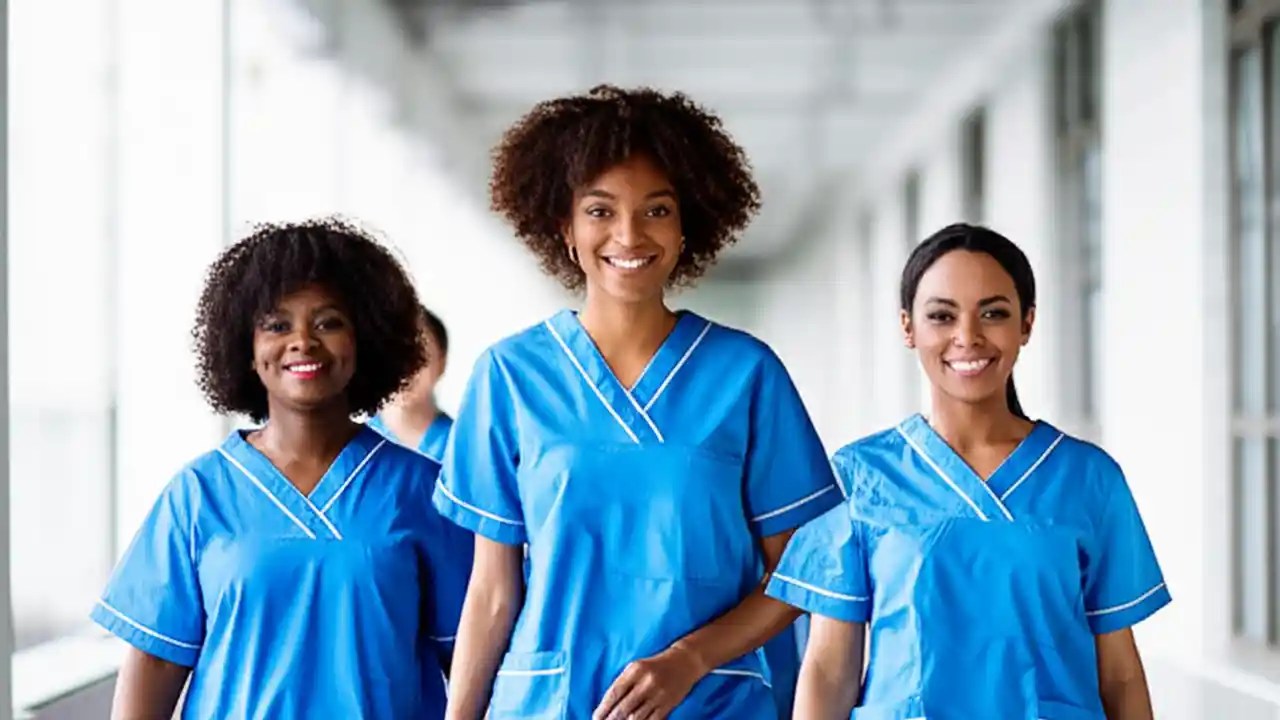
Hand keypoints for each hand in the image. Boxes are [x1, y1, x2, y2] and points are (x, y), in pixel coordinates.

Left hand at [592, 643, 708, 719]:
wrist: (685, 662)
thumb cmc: (655, 665)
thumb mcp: (637, 667)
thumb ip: (623, 683)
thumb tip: (607, 705)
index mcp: (635, 670)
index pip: (615, 692)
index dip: (603, 708)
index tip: (595, 718)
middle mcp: (646, 682)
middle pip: (623, 708)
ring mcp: (658, 695)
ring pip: (636, 717)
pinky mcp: (668, 704)